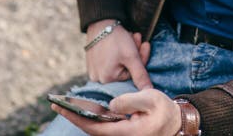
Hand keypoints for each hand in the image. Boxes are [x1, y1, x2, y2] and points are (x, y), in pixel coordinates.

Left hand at [50, 89, 181, 135]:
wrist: (177, 123)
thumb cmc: (165, 111)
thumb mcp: (151, 99)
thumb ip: (130, 100)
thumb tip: (110, 105)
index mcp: (127, 132)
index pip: (95, 127)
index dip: (77, 117)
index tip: (62, 107)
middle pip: (91, 130)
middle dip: (73, 117)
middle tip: (55, 104)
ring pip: (95, 129)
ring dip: (80, 118)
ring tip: (66, 105)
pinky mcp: (123, 132)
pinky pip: (102, 127)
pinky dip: (91, 118)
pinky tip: (83, 109)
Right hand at [85, 20, 151, 88]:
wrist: (100, 21)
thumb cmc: (115, 38)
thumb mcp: (131, 56)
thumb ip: (140, 75)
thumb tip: (149, 92)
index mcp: (107, 80)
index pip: (133, 75)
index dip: (142, 59)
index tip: (146, 44)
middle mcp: (99, 80)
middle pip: (126, 69)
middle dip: (136, 53)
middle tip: (137, 37)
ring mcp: (95, 71)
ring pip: (120, 64)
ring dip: (129, 50)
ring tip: (131, 36)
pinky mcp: (93, 64)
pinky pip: (111, 61)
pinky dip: (119, 51)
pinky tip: (123, 39)